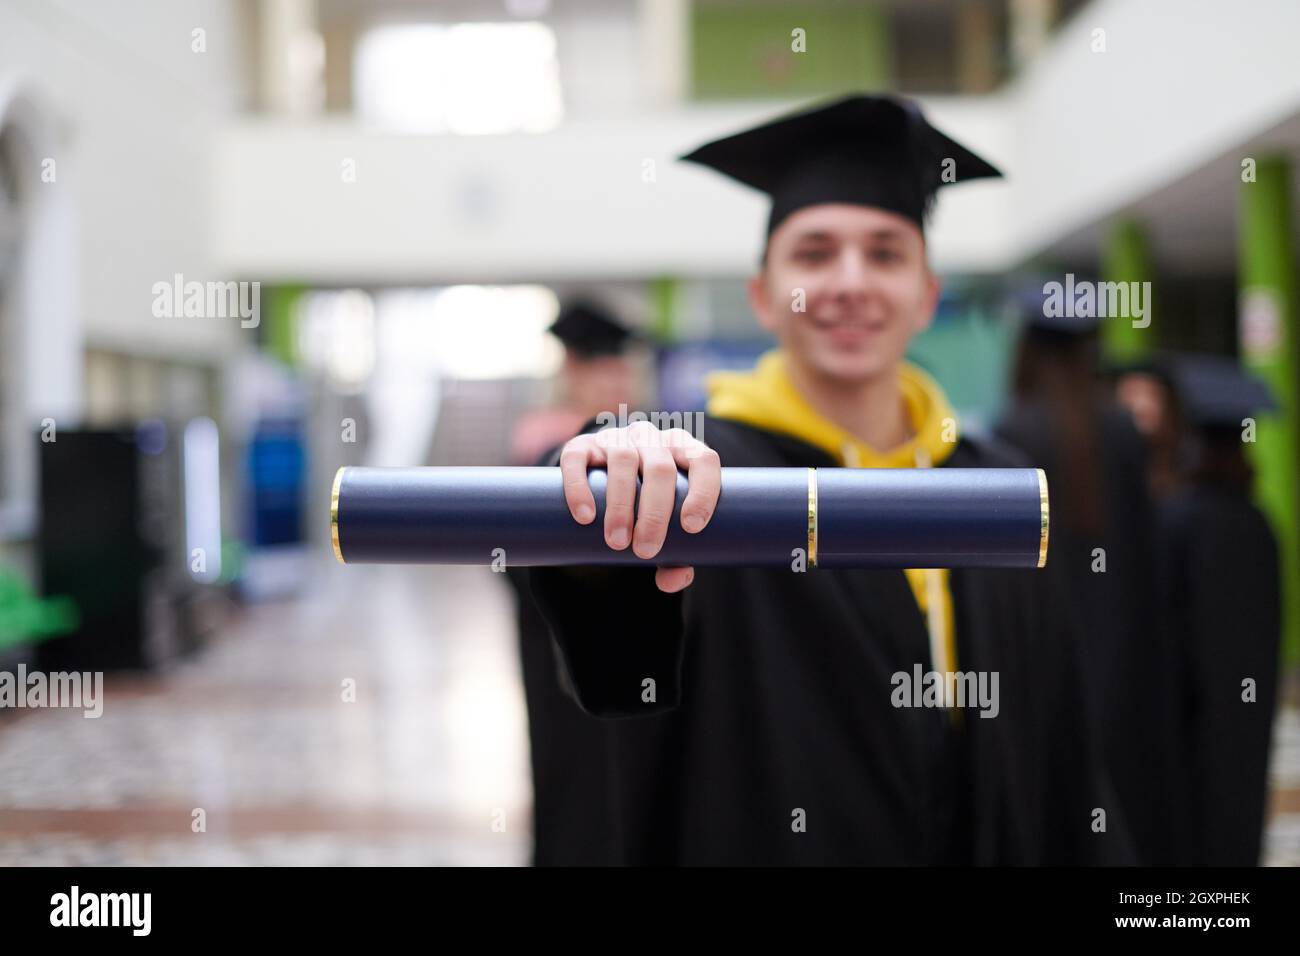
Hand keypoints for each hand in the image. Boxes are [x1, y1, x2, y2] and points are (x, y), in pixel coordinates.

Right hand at [559, 422, 719, 592]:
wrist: (602, 481)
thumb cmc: (648, 508)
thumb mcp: (667, 529)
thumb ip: (677, 556)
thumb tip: (673, 580)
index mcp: (683, 450)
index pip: (704, 460)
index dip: (702, 491)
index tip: (691, 528)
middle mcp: (652, 438)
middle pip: (661, 468)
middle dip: (655, 513)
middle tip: (646, 551)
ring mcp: (616, 438)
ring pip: (623, 460)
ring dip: (621, 504)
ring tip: (618, 543)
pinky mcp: (582, 445)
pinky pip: (578, 458)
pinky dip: (580, 487)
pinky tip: (585, 516)